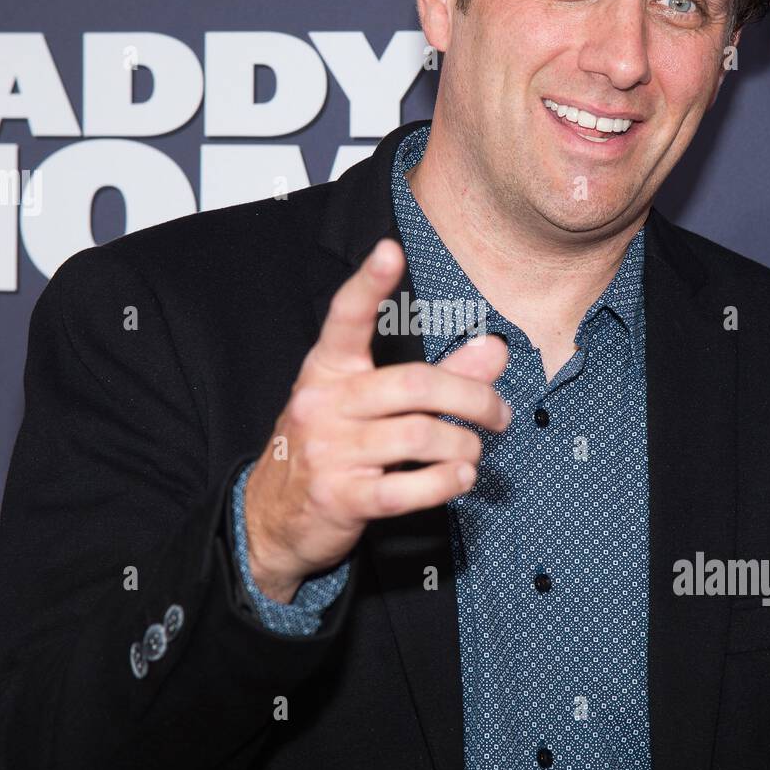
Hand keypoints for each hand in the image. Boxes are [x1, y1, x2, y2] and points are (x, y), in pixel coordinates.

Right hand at [243, 236, 509, 601]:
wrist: (271, 517)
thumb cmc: (331, 449)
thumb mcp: (371, 405)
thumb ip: (438, 377)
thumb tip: (493, 350)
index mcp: (328, 370)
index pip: (345, 319)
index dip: (368, 284)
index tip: (389, 251)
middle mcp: (323, 403)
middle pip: (414, 385)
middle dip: (472, 398)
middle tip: (498, 414)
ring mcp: (328, 451)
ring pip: (418, 436)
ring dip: (463, 445)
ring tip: (473, 452)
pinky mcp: (340, 497)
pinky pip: (405, 489)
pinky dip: (444, 483)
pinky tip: (461, 478)